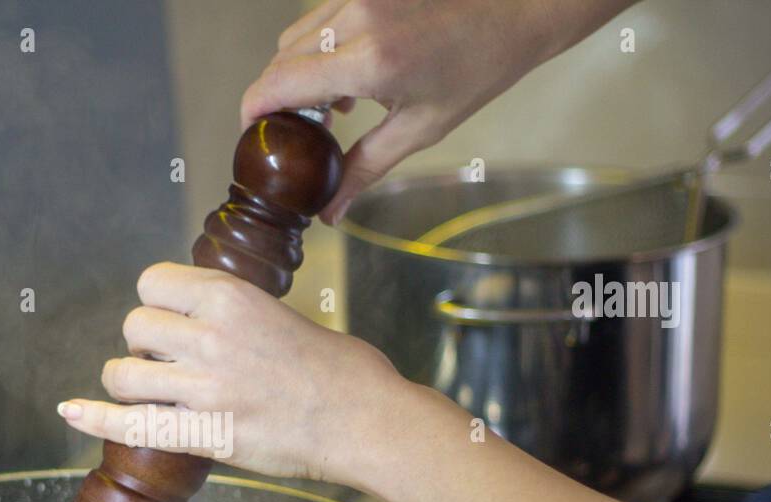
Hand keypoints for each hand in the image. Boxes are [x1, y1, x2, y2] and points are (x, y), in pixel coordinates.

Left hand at [57, 263, 404, 485]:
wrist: (363, 419)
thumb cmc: (337, 370)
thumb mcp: (282, 315)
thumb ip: (233, 315)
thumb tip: (197, 320)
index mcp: (232, 297)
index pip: (153, 282)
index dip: (156, 303)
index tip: (170, 322)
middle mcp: (211, 336)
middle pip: (133, 327)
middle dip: (143, 345)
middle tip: (171, 364)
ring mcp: (204, 388)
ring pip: (122, 374)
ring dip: (128, 382)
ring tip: (152, 392)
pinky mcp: (204, 434)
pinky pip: (129, 425)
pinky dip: (93, 419)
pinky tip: (70, 411)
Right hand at [242, 0, 633, 223]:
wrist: (519, 7)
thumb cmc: (480, 67)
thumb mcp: (421, 129)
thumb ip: (363, 170)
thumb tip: (330, 212)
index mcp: (369, 61)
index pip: (278, 83)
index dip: (253, 111)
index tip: (252, 134)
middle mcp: (358, 18)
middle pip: (280, 59)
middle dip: (277, 97)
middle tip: (297, 133)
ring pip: (295, 35)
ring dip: (298, 71)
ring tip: (330, 106)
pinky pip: (320, 17)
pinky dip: (319, 47)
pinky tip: (349, 75)